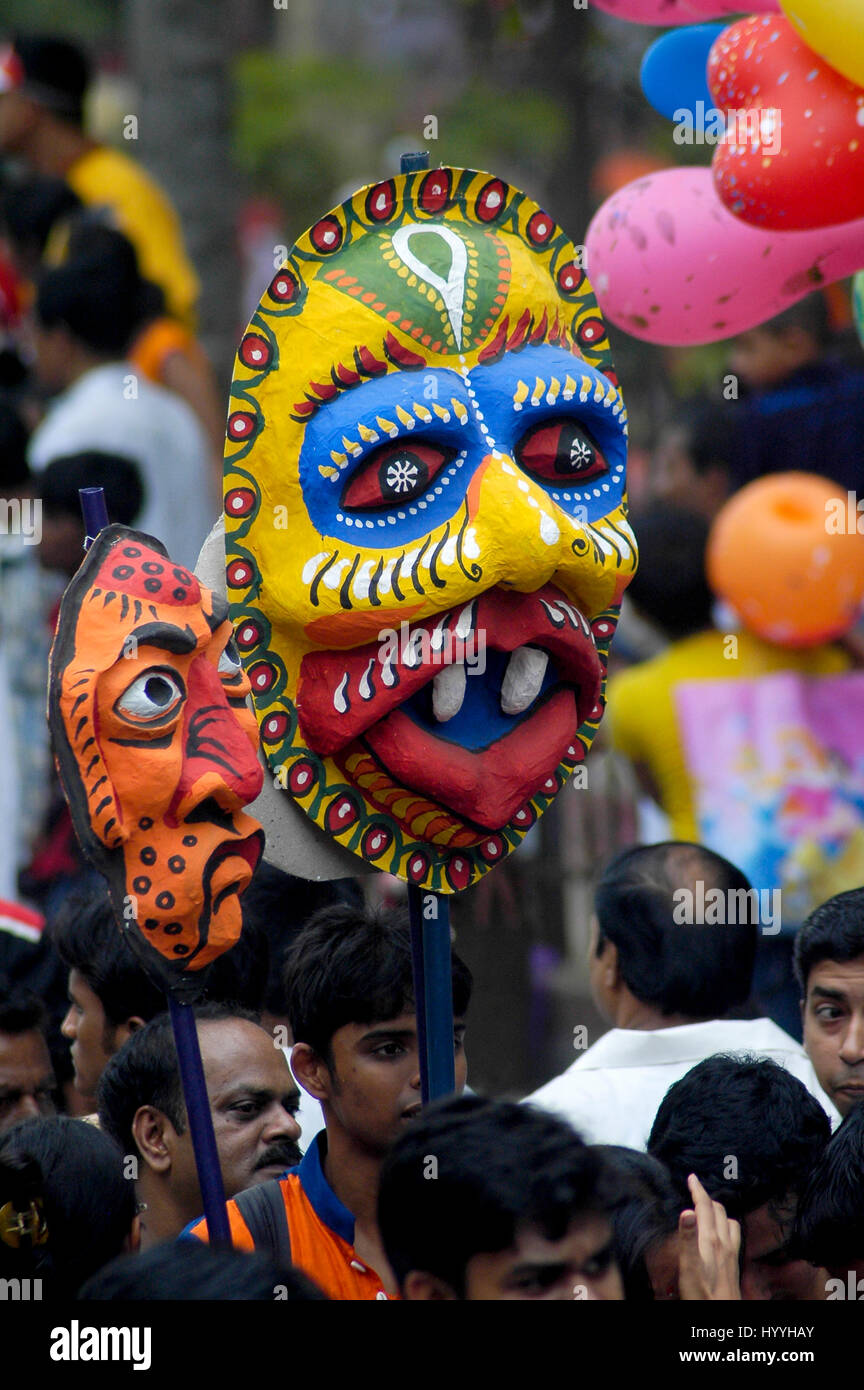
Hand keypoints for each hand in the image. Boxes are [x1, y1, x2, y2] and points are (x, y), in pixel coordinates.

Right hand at [678, 1172, 740, 1300]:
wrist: (722, 1316)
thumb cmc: (702, 1296)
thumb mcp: (689, 1268)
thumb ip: (688, 1240)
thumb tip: (686, 1211)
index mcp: (711, 1240)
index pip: (705, 1206)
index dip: (698, 1189)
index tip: (691, 1177)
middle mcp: (724, 1243)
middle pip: (718, 1210)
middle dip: (706, 1197)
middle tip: (694, 1191)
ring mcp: (731, 1253)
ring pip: (728, 1221)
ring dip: (718, 1211)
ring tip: (707, 1209)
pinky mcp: (733, 1264)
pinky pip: (733, 1235)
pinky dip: (725, 1226)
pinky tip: (719, 1235)